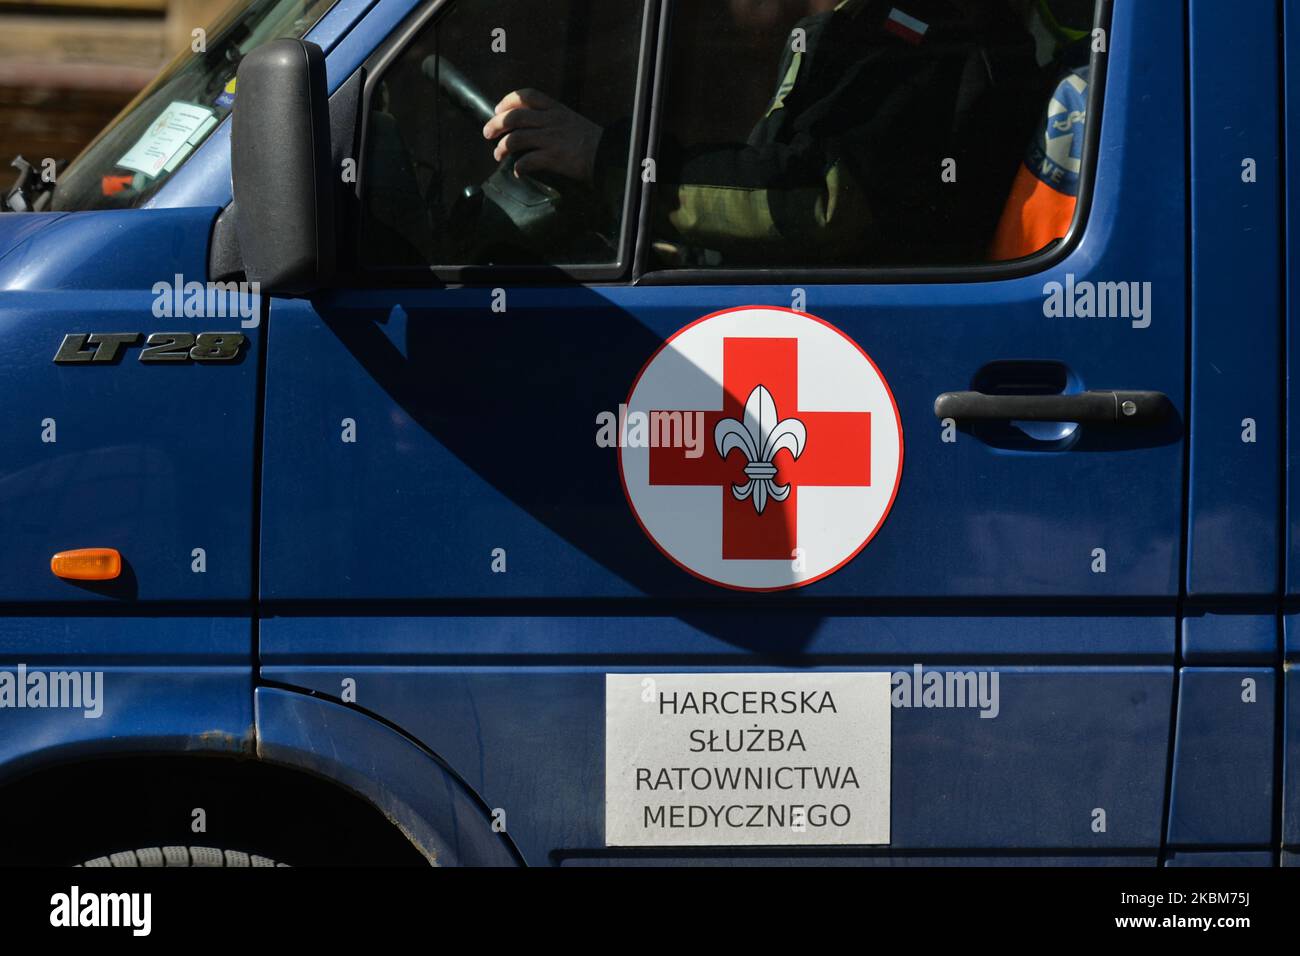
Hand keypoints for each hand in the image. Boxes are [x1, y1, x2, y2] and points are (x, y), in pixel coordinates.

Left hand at [482, 89, 602, 182]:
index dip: (508, 100)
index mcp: (555, 109)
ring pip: (516, 138)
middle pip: (514, 117)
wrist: (607, 155)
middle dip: (496, 124)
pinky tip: (518, 171)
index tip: (498, 109)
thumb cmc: (590, 140)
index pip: (526, 96)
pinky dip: (519, 167)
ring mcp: (551, 138)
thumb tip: (530, 125)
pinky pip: (528, 161)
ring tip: (498, 154)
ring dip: (502, 147)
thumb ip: (551, 119)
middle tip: (488, 133)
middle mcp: (550, 120)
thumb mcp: (571, 120)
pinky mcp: (553, 157)